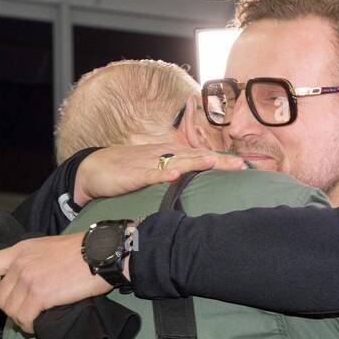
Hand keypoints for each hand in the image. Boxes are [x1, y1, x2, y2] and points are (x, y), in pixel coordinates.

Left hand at [0, 232, 108, 332]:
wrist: (100, 254)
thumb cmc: (83, 251)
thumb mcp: (48, 248)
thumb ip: (33, 261)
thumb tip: (30, 282)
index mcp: (20, 250)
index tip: (5, 294)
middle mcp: (19, 263)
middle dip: (11, 309)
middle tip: (26, 311)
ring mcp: (28, 279)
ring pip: (10, 310)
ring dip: (21, 319)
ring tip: (34, 319)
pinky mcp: (40, 294)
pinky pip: (24, 318)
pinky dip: (29, 325)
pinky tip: (38, 324)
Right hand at [74, 143, 245, 205]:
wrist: (94, 169)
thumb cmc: (126, 170)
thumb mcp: (154, 172)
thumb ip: (174, 174)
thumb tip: (194, 183)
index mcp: (170, 156)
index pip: (200, 157)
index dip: (221, 161)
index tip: (244, 167)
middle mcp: (163, 155)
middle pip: (195, 156)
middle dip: (218, 161)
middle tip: (242, 166)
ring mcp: (149, 163)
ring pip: (176, 161)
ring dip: (196, 162)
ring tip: (214, 162)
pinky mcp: (134, 173)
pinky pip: (150, 173)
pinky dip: (162, 174)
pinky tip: (174, 175)